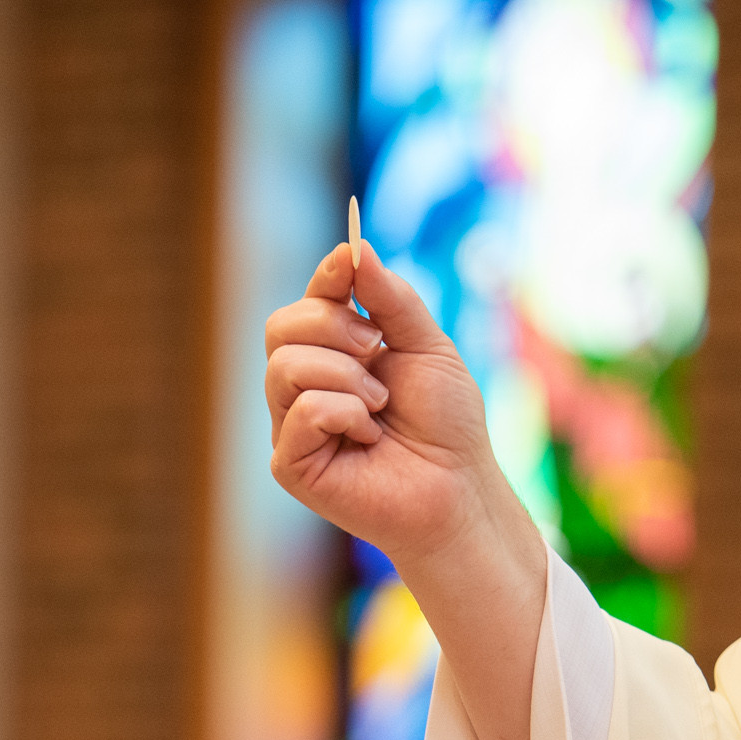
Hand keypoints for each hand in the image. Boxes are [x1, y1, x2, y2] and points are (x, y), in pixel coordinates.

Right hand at [265, 247, 551, 739]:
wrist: (458, 489)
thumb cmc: (446, 426)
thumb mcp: (427, 346)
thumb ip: (392, 300)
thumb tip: (356, 249)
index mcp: (333, 353)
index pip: (309, 299)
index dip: (326, 276)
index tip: (352, 262)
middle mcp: (303, 386)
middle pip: (282, 324)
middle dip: (336, 327)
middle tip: (380, 355)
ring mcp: (291, 425)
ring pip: (286, 364)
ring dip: (346, 377)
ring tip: (380, 407)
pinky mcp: (290, 463)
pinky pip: (300, 410)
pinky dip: (343, 413)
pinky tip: (368, 436)